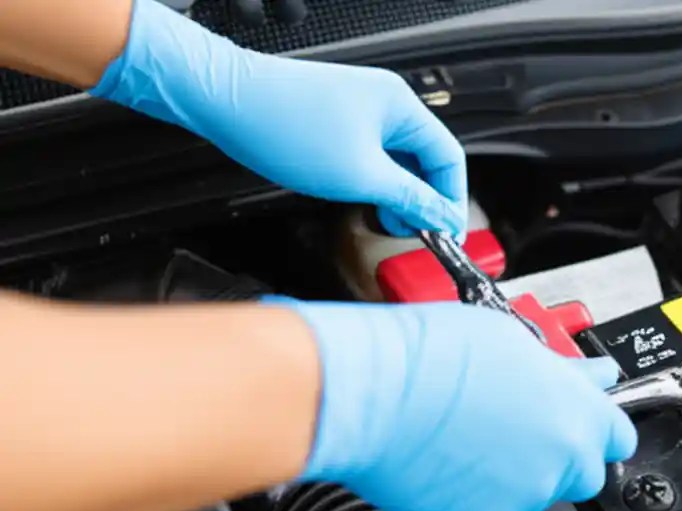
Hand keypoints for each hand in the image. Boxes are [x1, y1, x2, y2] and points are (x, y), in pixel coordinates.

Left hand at [90, 0, 464, 236]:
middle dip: (422, 199)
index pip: (449, 158)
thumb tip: (439, 216)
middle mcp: (385, 102)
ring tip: (383, 218)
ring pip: (397, 161)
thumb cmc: (284, 124)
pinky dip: (373, 181)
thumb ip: (409, 199)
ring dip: (396, 193)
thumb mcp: (360, 176)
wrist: (223, 100)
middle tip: (410, 231)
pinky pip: (371, 155)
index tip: (445, 232)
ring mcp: (359, 109)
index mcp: (401, 106)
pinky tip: (360, 198)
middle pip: (425, 160)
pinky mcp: (336, 120)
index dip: (451, 199)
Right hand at [265, 297, 637, 510]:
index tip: (586, 422)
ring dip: (515, 474)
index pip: (619, 436)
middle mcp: (559, 462)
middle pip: (583, 473)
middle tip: (522, 429)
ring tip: (471, 437)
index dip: (600, 428)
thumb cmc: (433, 356)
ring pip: (533, 494)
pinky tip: (450, 460)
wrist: (376, 393)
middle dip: (561, 456)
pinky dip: (476, 495)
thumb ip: (560, 372)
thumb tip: (587, 377)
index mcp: (576, 413)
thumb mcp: (512, 341)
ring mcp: (522, 498)